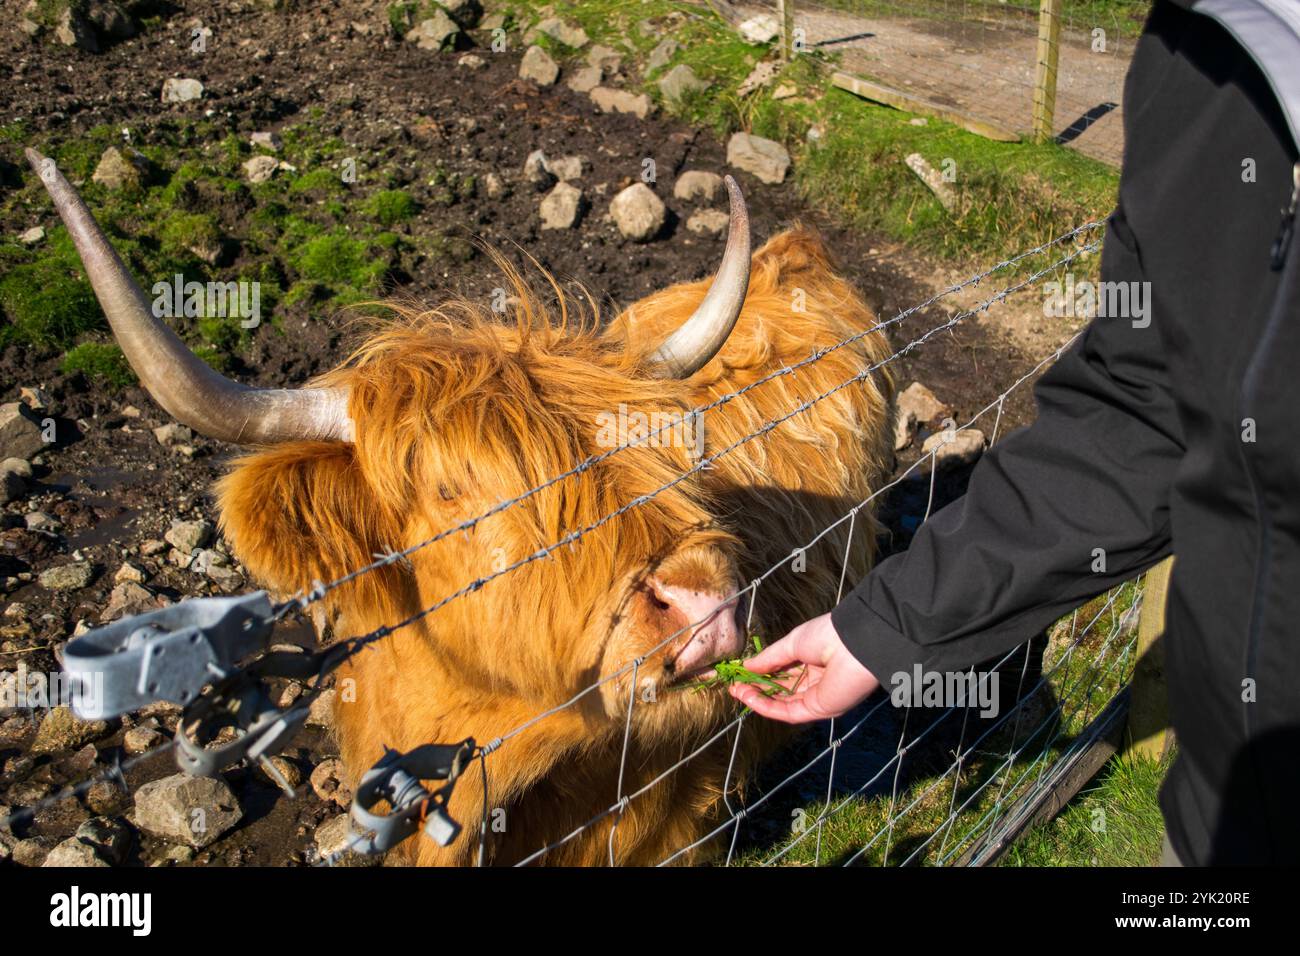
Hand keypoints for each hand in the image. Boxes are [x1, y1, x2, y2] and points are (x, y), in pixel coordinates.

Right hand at [729, 613, 879, 722]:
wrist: (853, 644)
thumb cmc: (826, 635)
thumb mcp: (791, 643)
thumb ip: (769, 658)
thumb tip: (746, 666)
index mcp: (812, 663)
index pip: (783, 674)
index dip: (760, 675)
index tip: (741, 674)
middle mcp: (815, 683)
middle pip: (781, 691)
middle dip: (756, 689)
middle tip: (735, 686)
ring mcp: (817, 698)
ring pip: (782, 704)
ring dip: (758, 700)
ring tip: (738, 692)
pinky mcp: (818, 710)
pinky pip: (788, 712)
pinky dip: (768, 707)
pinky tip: (751, 698)